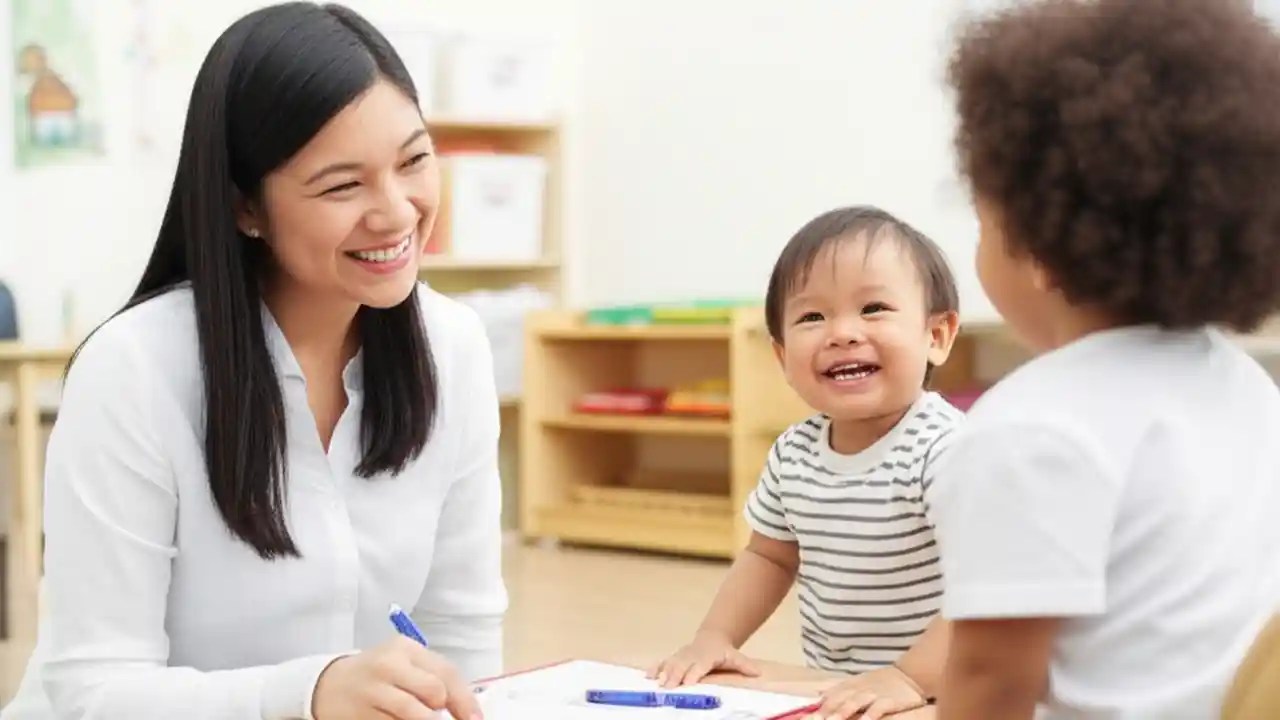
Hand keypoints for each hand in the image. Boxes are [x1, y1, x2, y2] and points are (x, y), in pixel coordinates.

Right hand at [312, 636, 482, 719]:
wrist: (329, 685)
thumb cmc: (377, 675)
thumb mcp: (404, 664)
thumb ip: (432, 678)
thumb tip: (465, 709)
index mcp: (405, 648)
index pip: (447, 672)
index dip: (466, 700)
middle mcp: (389, 665)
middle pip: (434, 692)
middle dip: (441, 710)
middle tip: (436, 715)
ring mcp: (373, 691)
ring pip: (416, 714)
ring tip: (423, 719)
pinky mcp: (361, 715)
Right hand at [647, 630, 760, 687]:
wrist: (711, 638)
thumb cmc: (723, 652)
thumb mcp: (735, 656)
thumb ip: (745, 665)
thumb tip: (757, 673)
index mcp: (706, 657)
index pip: (699, 666)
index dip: (693, 674)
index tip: (688, 682)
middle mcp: (692, 656)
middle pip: (682, 666)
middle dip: (674, 676)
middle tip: (667, 687)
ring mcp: (681, 656)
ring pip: (670, 664)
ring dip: (662, 674)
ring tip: (656, 684)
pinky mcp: (673, 658)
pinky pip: (662, 663)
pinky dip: (654, 668)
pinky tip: (647, 676)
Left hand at [809, 666, 927, 719]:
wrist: (908, 676)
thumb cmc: (879, 683)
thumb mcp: (856, 683)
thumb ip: (838, 691)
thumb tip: (817, 694)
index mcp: (849, 686)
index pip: (829, 697)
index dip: (817, 708)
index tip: (804, 717)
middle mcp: (858, 690)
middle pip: (838, 701)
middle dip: (825, 712)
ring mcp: (873, 694)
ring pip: (854, 703)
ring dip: (842, 712)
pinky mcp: (888, 700)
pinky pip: (877, 709)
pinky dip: (870, 716)